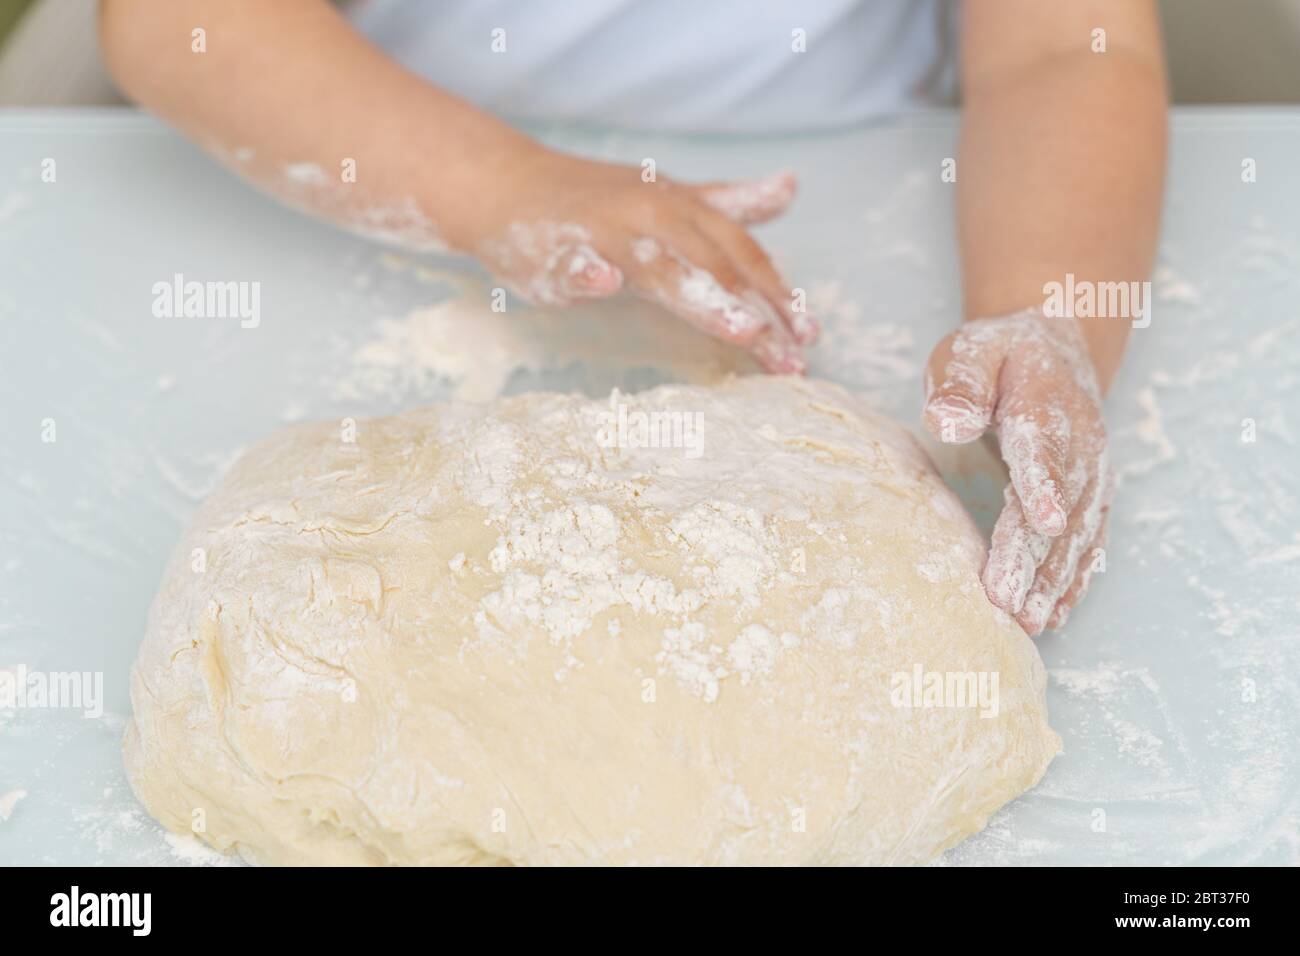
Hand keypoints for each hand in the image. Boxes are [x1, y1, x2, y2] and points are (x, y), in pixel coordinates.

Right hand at [464, 148, 818, 372]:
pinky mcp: (555, 252)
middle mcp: (652, 215)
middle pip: (714, 267)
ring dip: (701, 295)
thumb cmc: (596, 201)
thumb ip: (728, 205)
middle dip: (758, 312)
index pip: (742, 256)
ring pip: (659, 267)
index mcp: (683, 209)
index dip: (779, 294)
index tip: (812, 337)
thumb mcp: (670, 199)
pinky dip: (588, 272)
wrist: (508, 185)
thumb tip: (789, 187)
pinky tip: (604, 284)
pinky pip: (574, 263)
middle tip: (792, 358)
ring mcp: (604, 233)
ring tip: (741, 329)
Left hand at [922, 309, 1112, 634]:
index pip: (1045, 447)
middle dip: (1034, 557)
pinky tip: (1054, 614)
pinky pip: (1086, 543)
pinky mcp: (1089, 498)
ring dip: (1053, 580)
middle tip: (1008, 601)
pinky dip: (1072, 580)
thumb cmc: (998, 357)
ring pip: (1074, 534)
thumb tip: (949, 420)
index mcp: (1046, 403)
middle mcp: (1080, 445)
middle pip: (1058, 506)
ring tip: (1028, 621)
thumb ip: (961, 384)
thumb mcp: (970, 352)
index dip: (1045, 483)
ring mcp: (1090, 476)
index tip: (1042, 521)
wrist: (1054, 352)